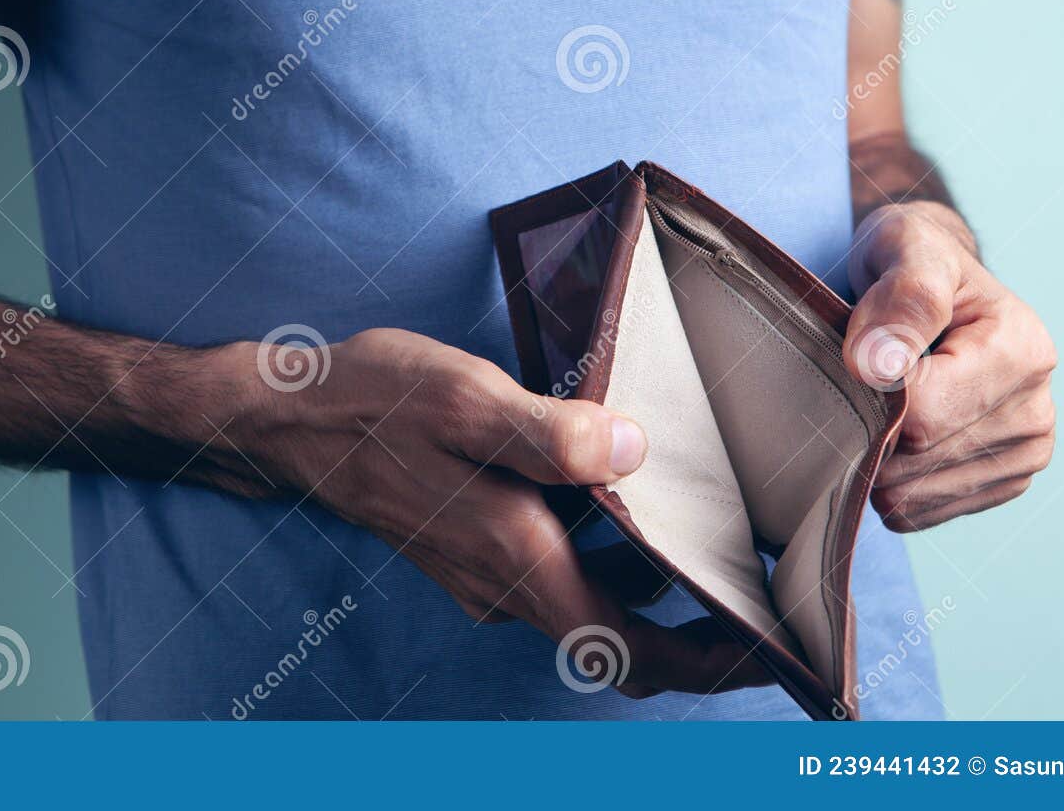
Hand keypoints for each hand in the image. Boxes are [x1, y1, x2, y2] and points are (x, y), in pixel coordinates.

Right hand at [244, 327, 766, 698]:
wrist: (290, 419)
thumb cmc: (375, 405)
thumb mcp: (467, 402)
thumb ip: (555, 436)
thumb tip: (638, 453)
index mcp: (518, 561)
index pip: (633, 651)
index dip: (709, 662)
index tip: (773, 651)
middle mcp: (506, 585)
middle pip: (622, 640)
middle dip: (697, 634)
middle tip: (764, 598)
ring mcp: (486, 572)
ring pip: (592, 606)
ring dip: (657, 595)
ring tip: (719, 542)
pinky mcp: (473, 546)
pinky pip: (561, 573)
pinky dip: (610, 559)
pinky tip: (629, 502)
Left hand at [842, 202, 1056, 531]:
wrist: (934, 284)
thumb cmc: (914, 260)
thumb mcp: (905, 248)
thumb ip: (902, 299)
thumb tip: (878, 367)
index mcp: (1023, 351)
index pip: (923, 414)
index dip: (870, 395)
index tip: (857, 356)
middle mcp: (1038, 409)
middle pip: (918, 458)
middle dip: (868, 428)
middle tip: (857, 382)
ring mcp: (1025, 452)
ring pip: (913, 496)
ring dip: (876, 459)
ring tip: (880, 404)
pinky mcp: (1001, 482)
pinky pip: (920, 512)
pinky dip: (889, 484)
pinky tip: (892, 438)